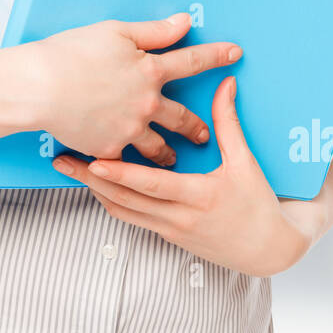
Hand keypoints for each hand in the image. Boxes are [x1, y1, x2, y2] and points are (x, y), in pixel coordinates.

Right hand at [10, 11, 241, 164]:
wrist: (39, 86)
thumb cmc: (71, 53)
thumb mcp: (116, 31)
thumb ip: (154, 31)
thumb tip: (184, 22)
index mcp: (150, 71)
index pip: (192, 61)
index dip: (216, 55)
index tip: (236, 54)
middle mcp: (146, 103)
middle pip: (181, 117)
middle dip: (195, 126)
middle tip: (204, 135)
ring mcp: (129, 129)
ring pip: (158, 147)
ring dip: (167, 153)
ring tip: (171, 158)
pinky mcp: (108, 149)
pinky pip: (125, 161)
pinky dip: (129, 166)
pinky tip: (131, 172)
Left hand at [52, 74, 322, 275]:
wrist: (269, 249)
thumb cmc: (259, 205)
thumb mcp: (245, 163)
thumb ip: (229, 122)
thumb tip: (225, 83)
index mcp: (198, 197)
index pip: (150, 185)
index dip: (120, 174)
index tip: (94, 160)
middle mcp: (179, 217)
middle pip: (125, 200)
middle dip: (91, 180)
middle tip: (63, 161)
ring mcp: (171, 229)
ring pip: (123, 210)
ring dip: (95, 190)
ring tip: (72, 169)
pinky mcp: (168, 236)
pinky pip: (132, 218)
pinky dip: (112, 201)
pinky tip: (98, 185)